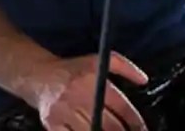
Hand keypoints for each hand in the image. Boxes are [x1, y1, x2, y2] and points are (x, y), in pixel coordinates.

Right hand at [31, 53, 148, 130]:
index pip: (122, 106)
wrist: (40, 75)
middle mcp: (80, 96)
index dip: (135, 121)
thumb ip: (125, 67)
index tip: (141, 128)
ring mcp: (65, 112)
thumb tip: (144, 80)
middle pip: (109, 124)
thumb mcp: (99, 60)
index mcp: (94, 80)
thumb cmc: (73, 69)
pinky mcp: (52, 124)